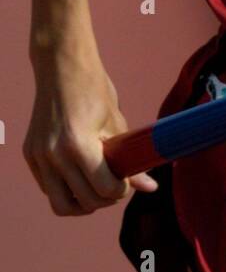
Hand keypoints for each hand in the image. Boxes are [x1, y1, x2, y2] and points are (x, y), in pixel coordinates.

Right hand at [23, 42, 158, 215]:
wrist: (62, 67)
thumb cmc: (94, 91)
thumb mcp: (116, 124)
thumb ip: (129, 159)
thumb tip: (150, 187)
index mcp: (78, 143)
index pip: (103, 188)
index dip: (121, 191)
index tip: (127, 183)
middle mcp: (53, 154)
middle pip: (83, 201)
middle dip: (105, 199)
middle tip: (116, 188)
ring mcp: (38, 156)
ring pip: (60, 203)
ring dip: (82, 203)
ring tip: (98, 191)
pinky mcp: (30, 154)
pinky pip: (48, 188)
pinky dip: (66, 190)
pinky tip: (81, 178)